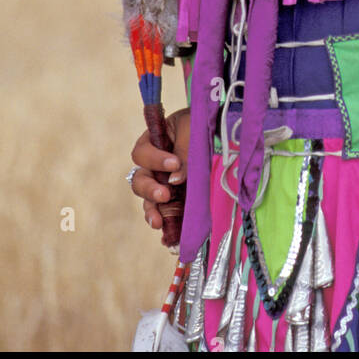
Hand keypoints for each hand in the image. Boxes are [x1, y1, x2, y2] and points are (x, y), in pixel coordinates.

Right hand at [129, 107, 190, 241]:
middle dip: (149, 190)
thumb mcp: (191, 128)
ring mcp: (163, 183)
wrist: (219, 128)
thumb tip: (175, 180)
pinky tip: (168, 236)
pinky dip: (166, 224)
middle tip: (165, 195)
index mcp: (152, 142)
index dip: (155, 161)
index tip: (174, 164)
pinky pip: (166, 213)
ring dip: (152, 212)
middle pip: (139, 181)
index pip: (142, 154)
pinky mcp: (176, 198)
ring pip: (149, 201)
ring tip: (158, 222)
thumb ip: (183, 152)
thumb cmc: (201, 122)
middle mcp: (154, 166)